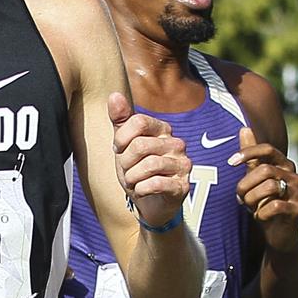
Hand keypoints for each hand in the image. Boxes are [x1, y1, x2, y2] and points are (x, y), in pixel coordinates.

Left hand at [109, 92, 189, 229]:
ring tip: (133, 181)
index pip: (138, 121)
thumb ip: (120, 120)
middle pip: (140, 145)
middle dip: (125, 162)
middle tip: (126, 171)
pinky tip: (141, 191)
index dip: (121, 138)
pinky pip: (156, 184)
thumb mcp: (124, 145)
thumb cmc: (137, 170)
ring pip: (148, 165)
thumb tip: (114, 94)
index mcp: (163, 129)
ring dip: (132, 177)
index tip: (118, 149)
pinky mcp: (183, 186)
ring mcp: (183, 165)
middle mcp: (177, 144)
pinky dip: (141, 189)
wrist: (149, 203)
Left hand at [229, 126, 297, 253]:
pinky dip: (261, 212)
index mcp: (283, 164)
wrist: (278, 233)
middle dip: (246, 184)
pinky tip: (260, 217)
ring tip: (250, 207)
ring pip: (269, 187)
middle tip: (239, 197)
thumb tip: (244, 128)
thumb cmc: (265, 202)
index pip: (267, 149)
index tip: (230, 162)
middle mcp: (294, 175)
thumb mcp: (256, 179)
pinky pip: (274, 206)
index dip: (248, 153)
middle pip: (264, 170)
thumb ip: (252, 157)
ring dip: (252, 199)